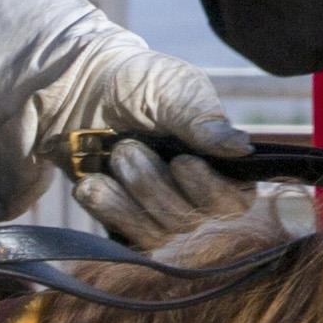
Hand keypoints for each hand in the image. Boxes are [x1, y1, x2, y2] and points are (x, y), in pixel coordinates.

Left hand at [0, 0, 255, 247]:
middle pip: (188, 220)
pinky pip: (122, 239)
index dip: (210, 190)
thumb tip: (242, 147)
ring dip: (126, 195)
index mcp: (218, 162)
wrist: (80, 90)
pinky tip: (90, 182)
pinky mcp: (123, 224)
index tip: (183, 162)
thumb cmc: (137, 83)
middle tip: (128, 146)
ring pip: (154, 232)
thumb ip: (202, 117)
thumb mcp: (173, 87)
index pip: (234, 201)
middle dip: (152, 183)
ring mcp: (158, 213)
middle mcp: (194, 195)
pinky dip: (105, 208)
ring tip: (111, 155)